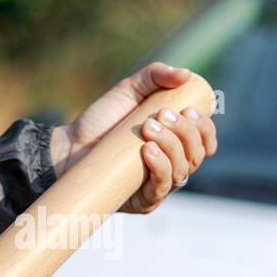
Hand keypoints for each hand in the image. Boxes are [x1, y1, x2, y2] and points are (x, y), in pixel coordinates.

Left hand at [49, 61, 217, 213]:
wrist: (70, 145)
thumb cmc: (101, 120)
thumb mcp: (130, 89)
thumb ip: (156, 75)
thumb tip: (186, 74)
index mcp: (176, 144)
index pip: (206, 142)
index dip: (206, 129)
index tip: (190, 110)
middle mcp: (173, 166)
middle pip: (197, 155)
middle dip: (185, 133)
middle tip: (162, 115)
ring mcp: (159, 186)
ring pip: (183, 170)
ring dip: (171, 146)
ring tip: (148, 127)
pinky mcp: (144, 201)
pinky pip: (162, 187)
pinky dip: (160, 167)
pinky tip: (149, 150)